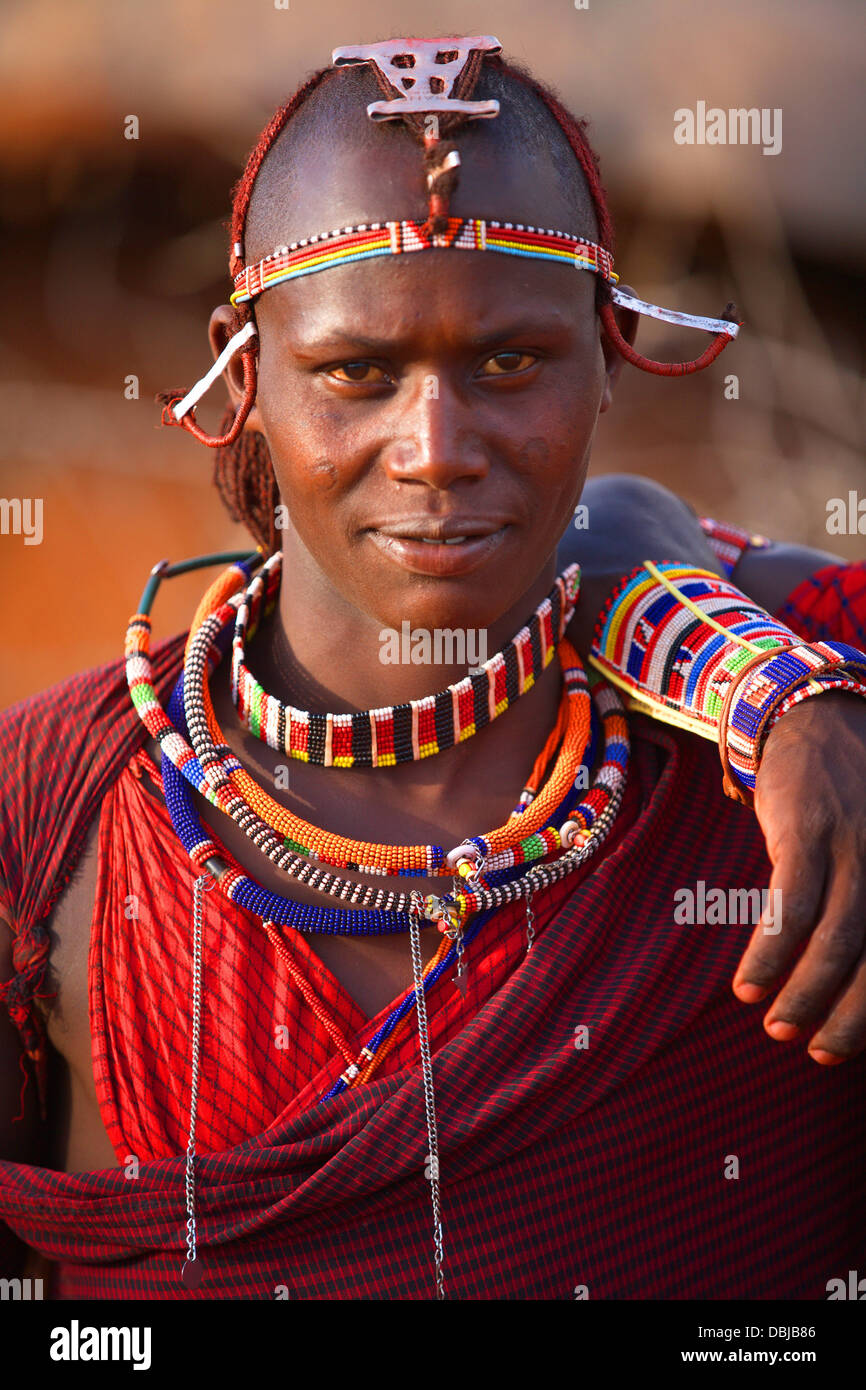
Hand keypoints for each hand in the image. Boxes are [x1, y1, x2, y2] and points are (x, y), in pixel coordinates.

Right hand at [732, 692, 865, 1063]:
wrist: (810, 715)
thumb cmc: (846, 794)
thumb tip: (853, 968)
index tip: (846, 1045)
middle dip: (849, 1018)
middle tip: (820, 1054)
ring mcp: (855, 844)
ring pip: (837, 940)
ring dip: (805, 994)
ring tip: (777, 1028)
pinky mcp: (806, 830)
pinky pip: (790, 906)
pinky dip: (770, 952)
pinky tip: (747, 981)